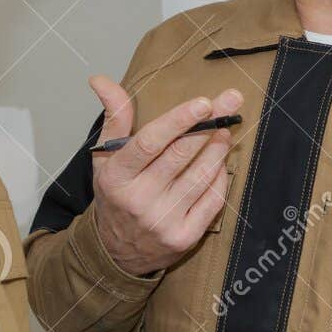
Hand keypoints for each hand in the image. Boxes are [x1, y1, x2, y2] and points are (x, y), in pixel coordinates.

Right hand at [88, 76, 242, 276]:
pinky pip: (212, 200)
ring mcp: (163, 221)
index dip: (179, 120)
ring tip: (226, 129)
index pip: (149, 142)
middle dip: (210, 125)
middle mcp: (138, 200)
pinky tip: (221, 161)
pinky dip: (220, 177)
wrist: (117, 252)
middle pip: (180, 156)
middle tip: (231, 100)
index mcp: (116, 177)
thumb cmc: (116, 194)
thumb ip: (113, 117)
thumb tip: (100, 80)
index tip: (204, 102)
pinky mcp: (184, 238)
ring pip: (201, 176)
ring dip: (218, 148)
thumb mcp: (105, 157)